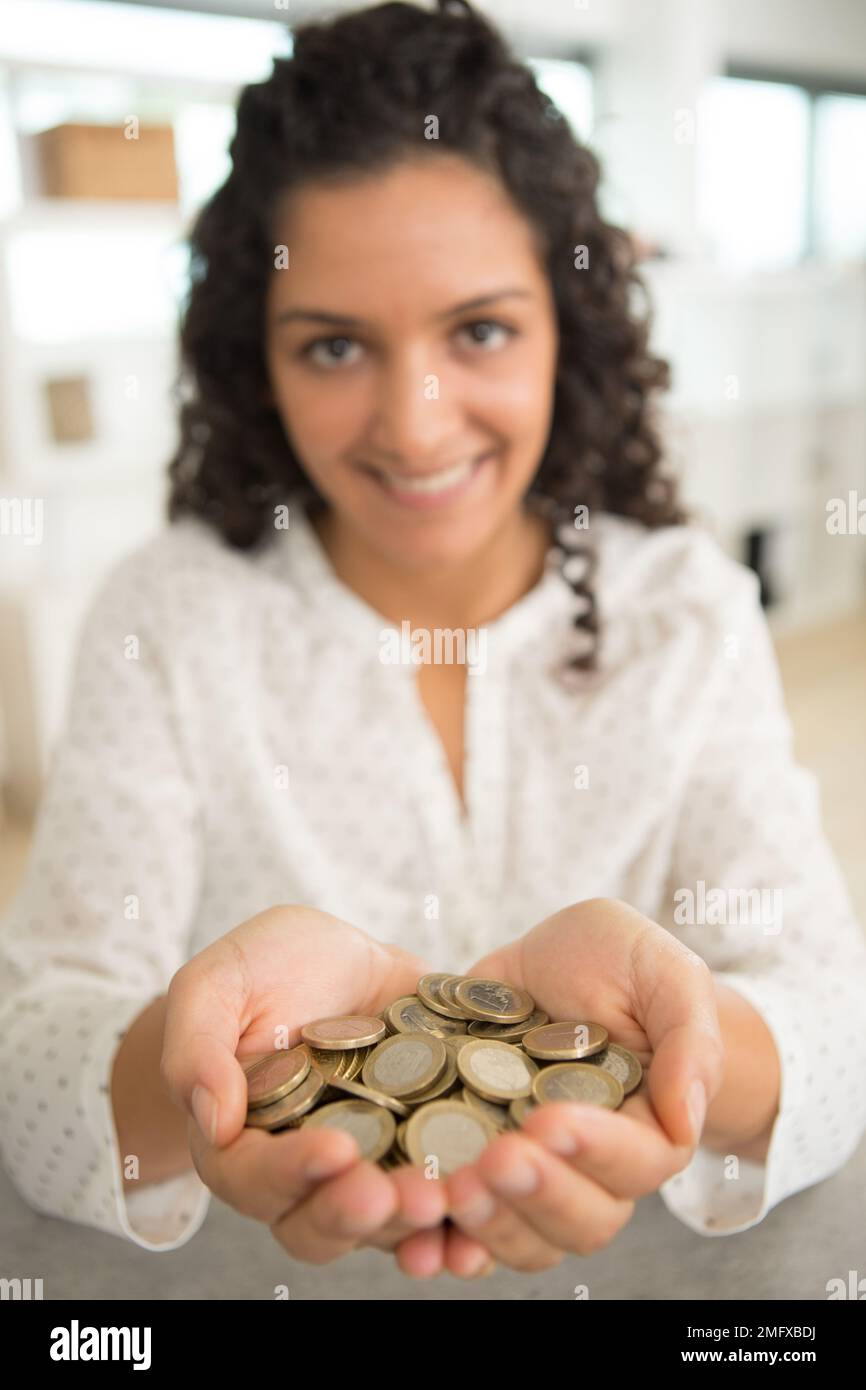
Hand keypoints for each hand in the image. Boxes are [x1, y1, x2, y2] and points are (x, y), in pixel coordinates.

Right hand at [161, 904, 493, 1276]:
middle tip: (403, 1194)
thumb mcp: (217, 982)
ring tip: (451, 1199)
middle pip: (321, 1223)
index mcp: (240, 1143)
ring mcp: (367, 1172)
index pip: (254, 1178)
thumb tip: (211, 1121)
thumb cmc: (262, 968)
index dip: (291, 1174)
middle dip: (361, 1214)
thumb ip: (198, 1045)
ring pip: (387, 1224)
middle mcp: (304, 1176)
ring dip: (418, 1223)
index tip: (333, 1150)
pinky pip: (444, 1204)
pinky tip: (495, 1207)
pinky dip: (467, 1219)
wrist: (336, 962)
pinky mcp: (422, 1155)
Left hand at [442, 897, 725, 1271]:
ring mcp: (534, 1172)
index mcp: (649, 1126)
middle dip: (537, 1197)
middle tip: (495, 1160)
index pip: (638, 1162)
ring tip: (451, 1188)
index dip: (596, 1150)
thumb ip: (690, 1042)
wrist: (553, 959)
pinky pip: (463, 1225)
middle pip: (581, 1222)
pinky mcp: (476, 1161)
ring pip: (524, 1238)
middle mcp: (592, 1166)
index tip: (551, 1118)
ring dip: (490, 1225)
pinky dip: (440, 1239)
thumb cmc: (624, 962)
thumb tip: (687, 1121)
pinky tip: (417, 1229)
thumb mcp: (666, 975)